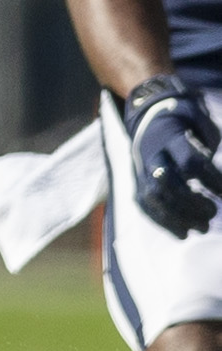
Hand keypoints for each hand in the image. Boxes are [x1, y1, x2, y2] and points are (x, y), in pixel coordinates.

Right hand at [124, 76, 221, 236]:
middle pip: (167, 184)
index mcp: (168, 137)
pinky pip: (146, 206)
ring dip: (178, 217)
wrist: (147, 117)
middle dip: (192, 202)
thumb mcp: (196, 116)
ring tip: (201, 227)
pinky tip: (183, 233)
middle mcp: (151, 155)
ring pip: (154, 198)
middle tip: (213, 212)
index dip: (211, 180)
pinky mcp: (137, 184)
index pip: (189, 162)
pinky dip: (163, 222)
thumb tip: (217, 157)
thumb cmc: (180, 118)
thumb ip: (208, 133)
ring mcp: (141, 171)